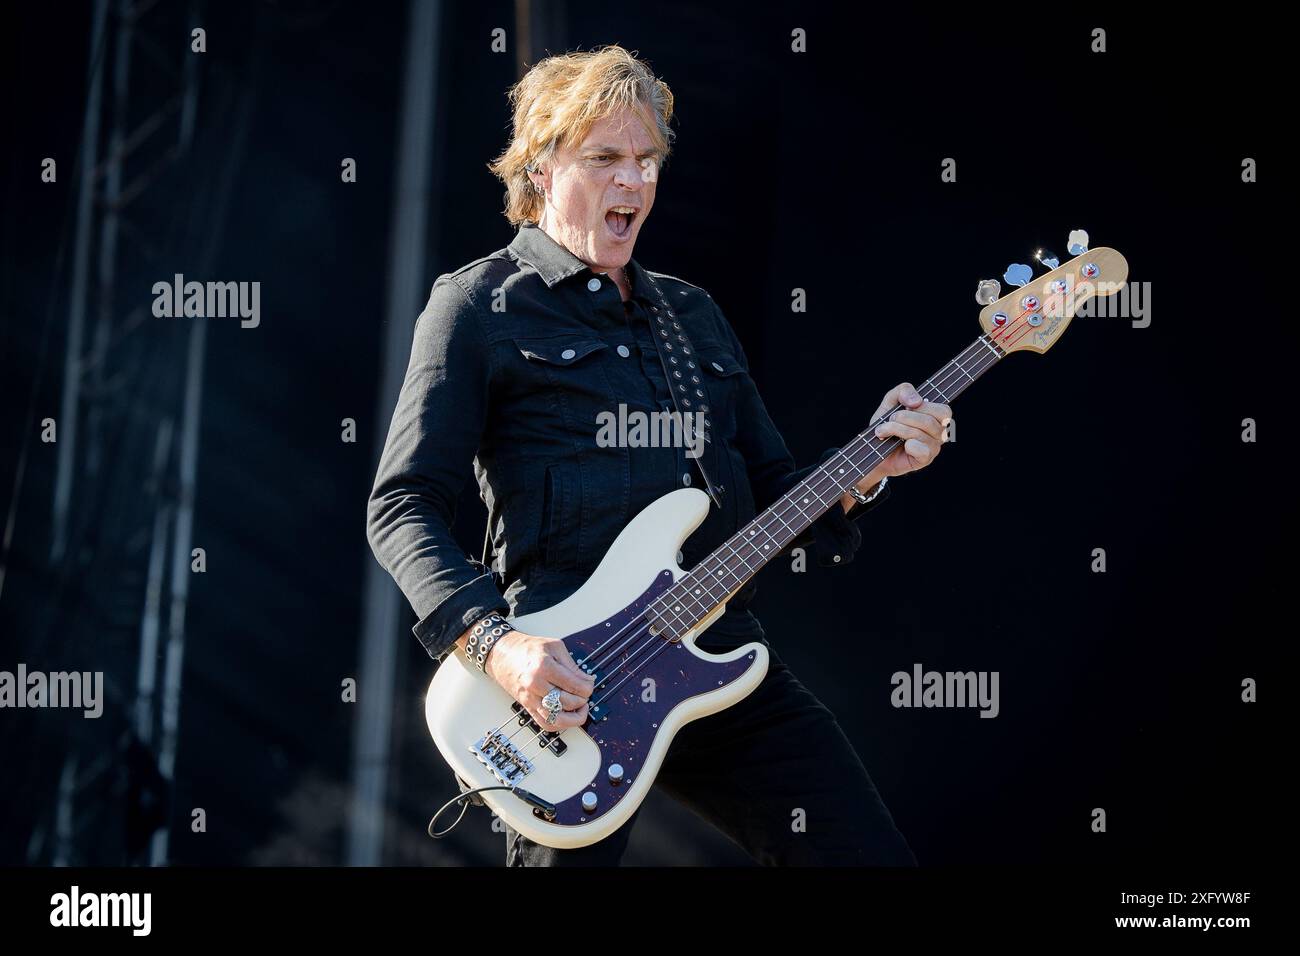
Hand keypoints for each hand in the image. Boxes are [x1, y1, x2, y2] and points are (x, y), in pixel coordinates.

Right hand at [480, 629, 594, 729]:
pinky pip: (545, 724)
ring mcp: (531, 698)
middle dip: (583, 699)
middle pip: (568, 702)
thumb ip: (572, 665)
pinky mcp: (527, 706)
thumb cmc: (526, 649)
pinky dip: (559, 725)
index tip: (589, 684)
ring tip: (580, 708)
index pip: (575, 685)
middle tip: (585, 693)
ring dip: (574, 717)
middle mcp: (536, 685)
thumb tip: (587, 680)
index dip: (588, 687)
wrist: (502, 654)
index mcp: (544, 667)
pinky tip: (567, 716)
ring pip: (557, 719)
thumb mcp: (554, 647)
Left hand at [865, 382, 950, 479]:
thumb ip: (904, 390)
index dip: (922, 407)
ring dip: (895, 429)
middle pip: (929, 421)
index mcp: (936, 417)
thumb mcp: (891, 401)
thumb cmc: (886, 424)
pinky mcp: (924, 459)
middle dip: (903, 417)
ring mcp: (933, 447)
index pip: (944, 411)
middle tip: (890, 419)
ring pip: (919, 434)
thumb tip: (916, 401)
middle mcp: (939, 433)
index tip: (904, 407)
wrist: (873, 447)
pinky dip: (907, 445)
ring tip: (882, 431)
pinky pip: (921, 450)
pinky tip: (899, 445)